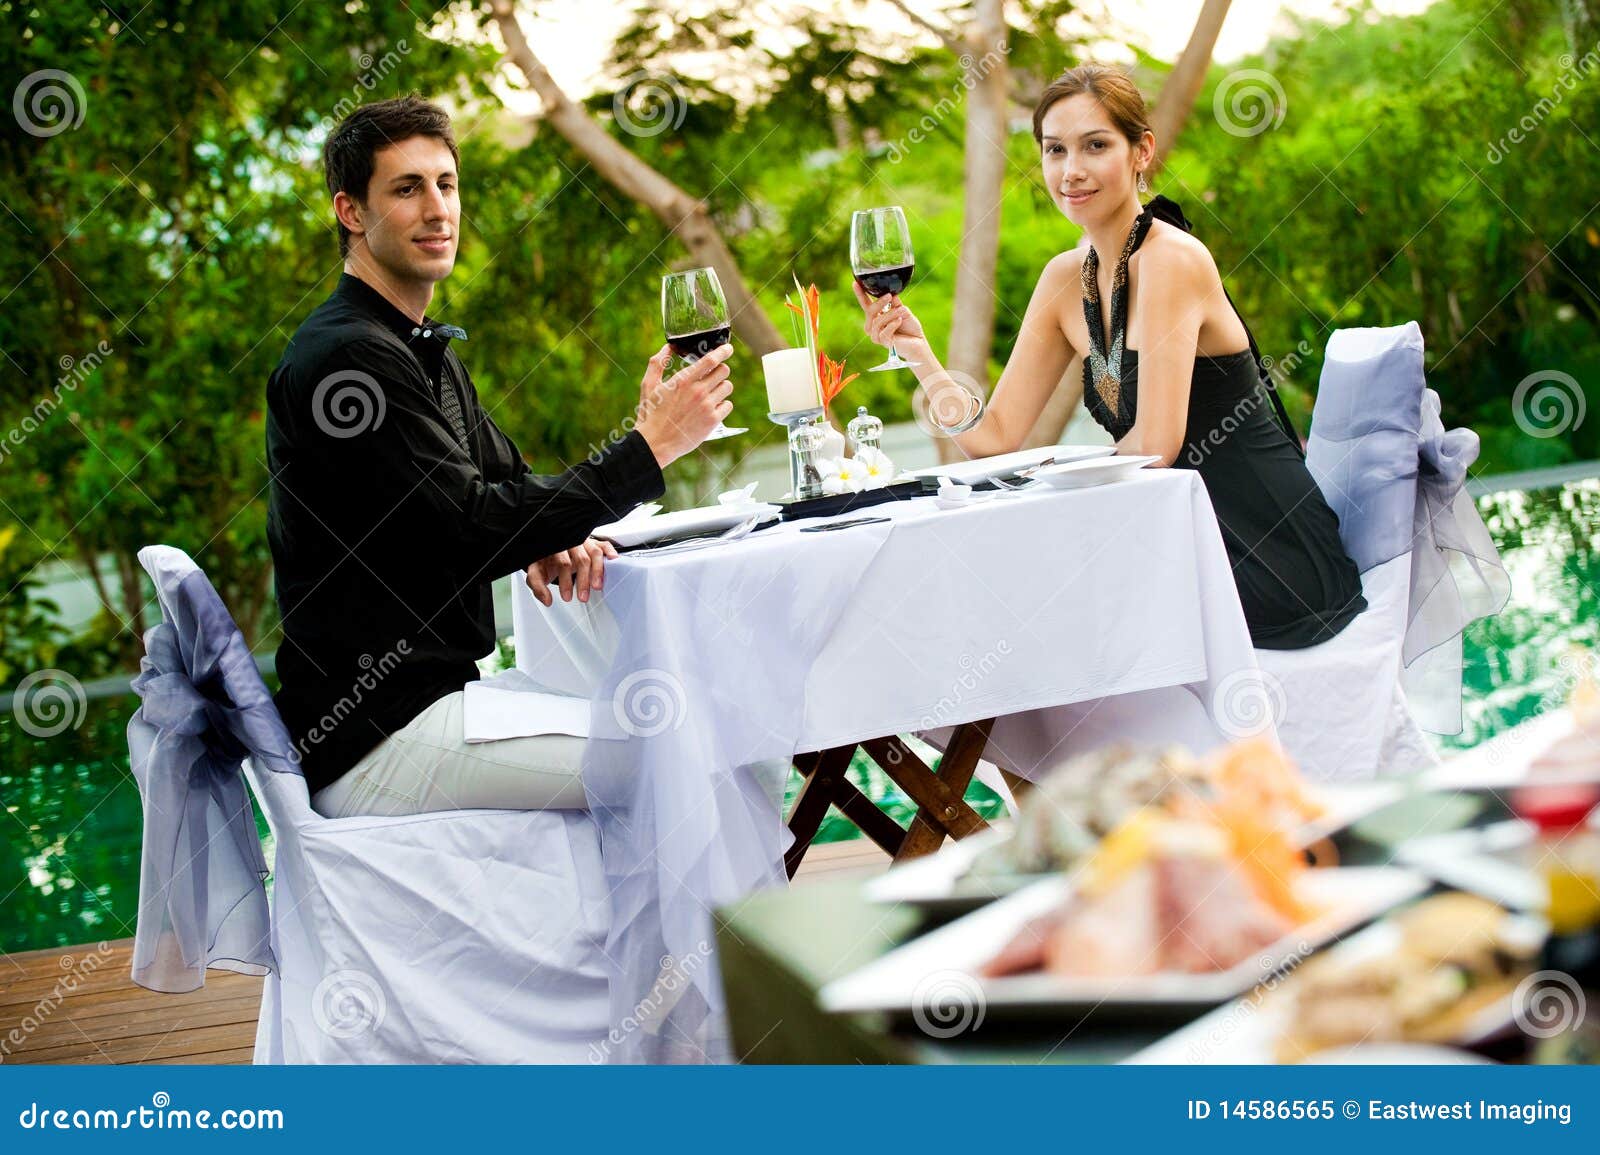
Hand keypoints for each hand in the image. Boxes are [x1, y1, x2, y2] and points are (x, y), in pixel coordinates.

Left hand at [524, 538, 617, 605]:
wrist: (551, 550)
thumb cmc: (546, 562)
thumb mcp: (536, 573)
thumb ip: (538, 587)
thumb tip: (547, 600)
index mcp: (555, 548)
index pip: (563, 563)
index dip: (566, 581)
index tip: (567, 597)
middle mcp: (570, 543)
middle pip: (581, 559)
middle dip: (583, 580)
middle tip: (583, 597)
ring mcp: (583, 542)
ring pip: (594, 553)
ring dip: (598, 571)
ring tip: (598, 586)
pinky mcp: (593, 543)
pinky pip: (604, 544)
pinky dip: (610, 551)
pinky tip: (613, 560)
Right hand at [633, 343, 735, 468]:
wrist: (656, 442)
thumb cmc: (651, 413)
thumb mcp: (649, 385)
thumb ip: (657, 363)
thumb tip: (668, 347)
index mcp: (683, 380)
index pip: (711, 359)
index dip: (723, 351)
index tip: (728, 348)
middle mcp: (698, 391)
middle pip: (724, 371)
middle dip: (720, 370)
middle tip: (713, 375)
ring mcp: (707, 407)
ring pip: (727, 387)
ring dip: (721, 387)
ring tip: (710, 393)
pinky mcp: (713, 421)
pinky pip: (728, 405)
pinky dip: (722, 405)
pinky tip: (711, 407)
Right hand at [852, 281, 926, 351]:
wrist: (918, 341)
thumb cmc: (909, 326)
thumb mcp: (902, 310)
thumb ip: (895, 303)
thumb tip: (891, 293)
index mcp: (876, 316)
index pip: (866, 304)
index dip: (860, 294)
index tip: (855, 283)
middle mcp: (873, 326)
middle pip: (869, 311)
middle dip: (879, 302)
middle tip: (889, 296)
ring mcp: (877, 335)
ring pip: (878, 321)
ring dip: (891, 314)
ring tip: (902, 311)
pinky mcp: (883, 342)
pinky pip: (884, 331)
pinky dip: (893, 324)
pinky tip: (899, 321)